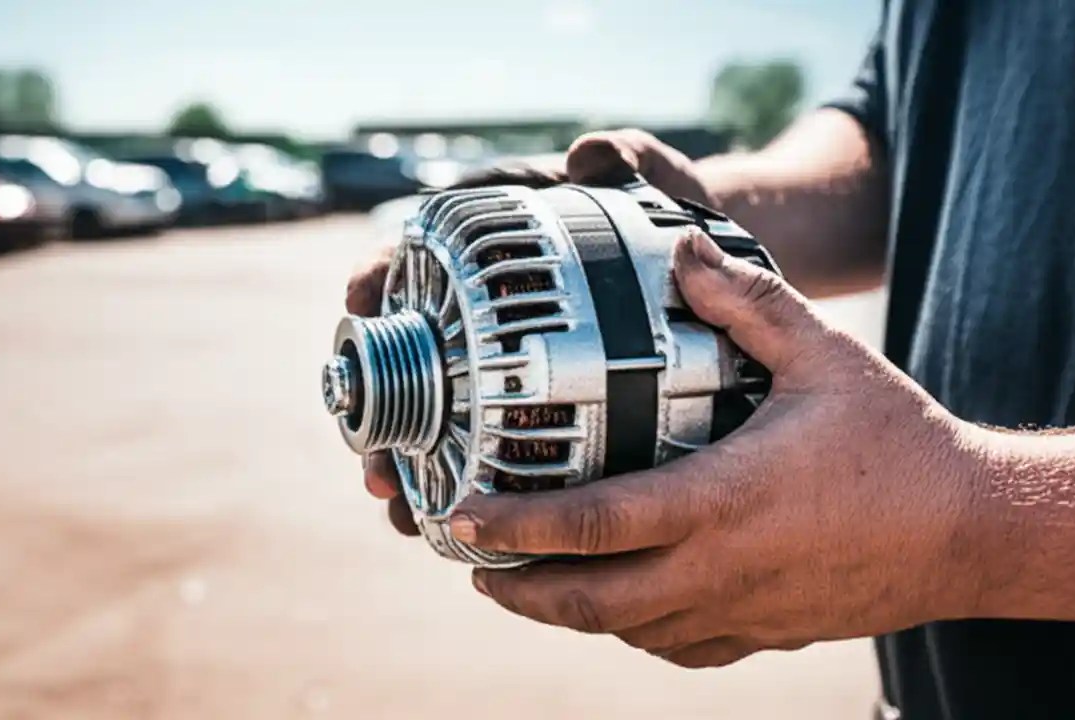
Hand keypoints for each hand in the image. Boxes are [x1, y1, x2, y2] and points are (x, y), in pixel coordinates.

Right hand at [346, 131, 714, 535]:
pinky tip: (445, 524)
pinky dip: (461, 485)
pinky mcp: (537, 412)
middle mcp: (484, 314)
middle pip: (410, 354)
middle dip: (382, 403)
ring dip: (407, 461)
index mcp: (495, 251)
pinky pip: (485, 449)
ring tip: (397, 503)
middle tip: (371, 439)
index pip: (420, 256)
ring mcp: (505, 367)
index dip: (381, 275)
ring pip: (435, 414)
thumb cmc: (672, 220)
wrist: (713, 277)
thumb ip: (628, 160)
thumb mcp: (655, 181)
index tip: (361, 295)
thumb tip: (587, 156)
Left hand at [446, 229, 983, 667]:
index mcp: (720, 499)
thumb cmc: (898, 441)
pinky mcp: (762, 633)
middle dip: (515, 586)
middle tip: (470, 559)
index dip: (514, 524)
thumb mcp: (823, 355)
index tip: (460, 514)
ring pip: (625, 629)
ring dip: (563, 610)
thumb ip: (747, 300)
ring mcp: (738, 610)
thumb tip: (682, 246)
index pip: (592, 524)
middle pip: (587, 601)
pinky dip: (629, 629)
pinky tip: (615, 604)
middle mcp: (718, 568)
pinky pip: (675, 647)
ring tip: (520, 580)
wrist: (972, 531)